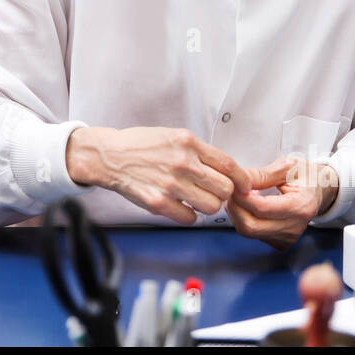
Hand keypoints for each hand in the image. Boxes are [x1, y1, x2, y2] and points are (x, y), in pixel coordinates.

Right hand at [64, 126, 251, 224]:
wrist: (110, 156)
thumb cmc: (141, 145)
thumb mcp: (173, 136)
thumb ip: (199, 151)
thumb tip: (226, 169)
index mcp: (188, 142)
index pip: (229, 165)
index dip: (242, 179)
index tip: (244, 186)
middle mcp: (182, 163)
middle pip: (224, 189)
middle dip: (223, 193)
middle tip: (213, 191)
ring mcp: (171, 184)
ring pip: (211, 207)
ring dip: (206, 205)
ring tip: (194, 198)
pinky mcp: (158, 203)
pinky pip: (190, 218)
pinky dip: (188, 214)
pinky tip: (179, 205)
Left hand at [224, 156, 338, 250]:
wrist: (319, 190)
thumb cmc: (306, 176)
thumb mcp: (287, 167)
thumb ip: (262, 174)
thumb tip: (239, 181)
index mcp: (301, 206)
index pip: (262, 208)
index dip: (243, 196)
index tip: (235, 183)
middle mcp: (295, 227)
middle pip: (251, 225)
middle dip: (235, 206)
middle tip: (234, 189)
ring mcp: (288, 238)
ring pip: (249, 232)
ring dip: (237, 213)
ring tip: (241, 195)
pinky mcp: (280, 242)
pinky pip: (253, 235)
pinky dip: (244, 219)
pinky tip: (249, 206)